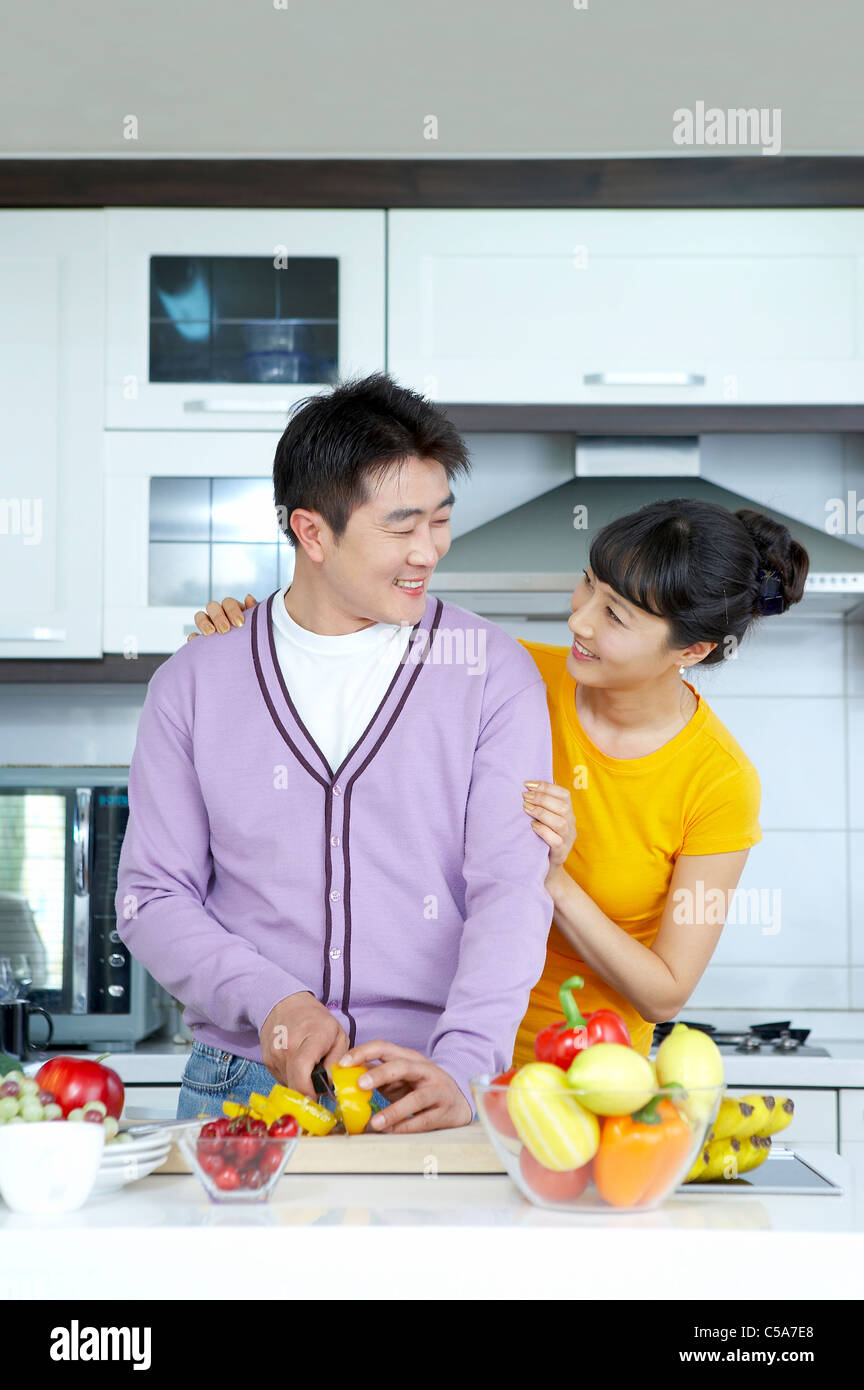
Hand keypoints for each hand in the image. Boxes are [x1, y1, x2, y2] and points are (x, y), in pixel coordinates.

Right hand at [187, 593, 258, 640]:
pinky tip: (196, 641)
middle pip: (212, 606)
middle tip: (225, 630)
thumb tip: (248, 597)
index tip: (239, 623)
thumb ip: (254, 612)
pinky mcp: (200, 640)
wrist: (250, 656)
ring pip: (200, 616)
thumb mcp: (256, 624)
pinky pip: (193, 635)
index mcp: (232, 609)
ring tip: (210, 633)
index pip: (228, 602)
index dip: (232, 610)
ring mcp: (208, 626)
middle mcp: (219, 615)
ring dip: (203, 622)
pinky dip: (193, 637)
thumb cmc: (253, 636)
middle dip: (218, 616)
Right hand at [259, 992, 348, 1098]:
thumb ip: (338, 1061)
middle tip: (318, 1088)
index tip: (317, 1098)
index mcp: (310, 1038)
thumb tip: (331, 1086)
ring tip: (308, 1067)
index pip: (302, 1071)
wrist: (285, 1004)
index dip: (309, 1091)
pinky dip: (291, 1077)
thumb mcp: (338, 1035)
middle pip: (294, 1083)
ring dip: (300, 1083)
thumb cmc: (316, 1019)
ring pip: (288, 1083)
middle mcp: (287, 1047)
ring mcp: (274, 1054)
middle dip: (307, 1092)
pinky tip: (297, 1064)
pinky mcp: (266, 1061)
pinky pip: (281, 1078)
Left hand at [338, 1040, 472, 1132]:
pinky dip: (406, 1126)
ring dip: (394, 1110)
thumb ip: (377, 1075)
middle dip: (380, 1074)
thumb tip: (345, 1077)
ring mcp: (437, 1090)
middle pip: (402, 1067)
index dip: (363, 1052)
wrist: (458, 1100)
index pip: (384, 1047)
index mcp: (408, 1058)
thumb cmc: (422, 1087)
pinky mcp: (445, 1111)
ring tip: (375, 1123)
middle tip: (360, 1085)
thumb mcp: (400, 1077)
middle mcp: (424, 1070)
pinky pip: (424, 1120)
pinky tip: (391, 1132)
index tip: (343, 1063)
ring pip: (416, 1098)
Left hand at [522, 780, 575, 866]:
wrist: (545, 870)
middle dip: (542, 799)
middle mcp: (571, 825)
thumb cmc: (540, 840)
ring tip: (525, 808)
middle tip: (524, 797)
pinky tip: (532, 826)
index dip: (546, 786)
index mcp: (568, 813)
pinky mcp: (561, 854)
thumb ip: (541, 804)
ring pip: (561, 822)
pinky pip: (556, 840)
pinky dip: (543, 831)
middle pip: (563, 807)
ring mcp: (568, 840)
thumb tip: (528, 784)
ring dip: (541, 812)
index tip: (527, 784)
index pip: (564, 794)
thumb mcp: (543, 820)